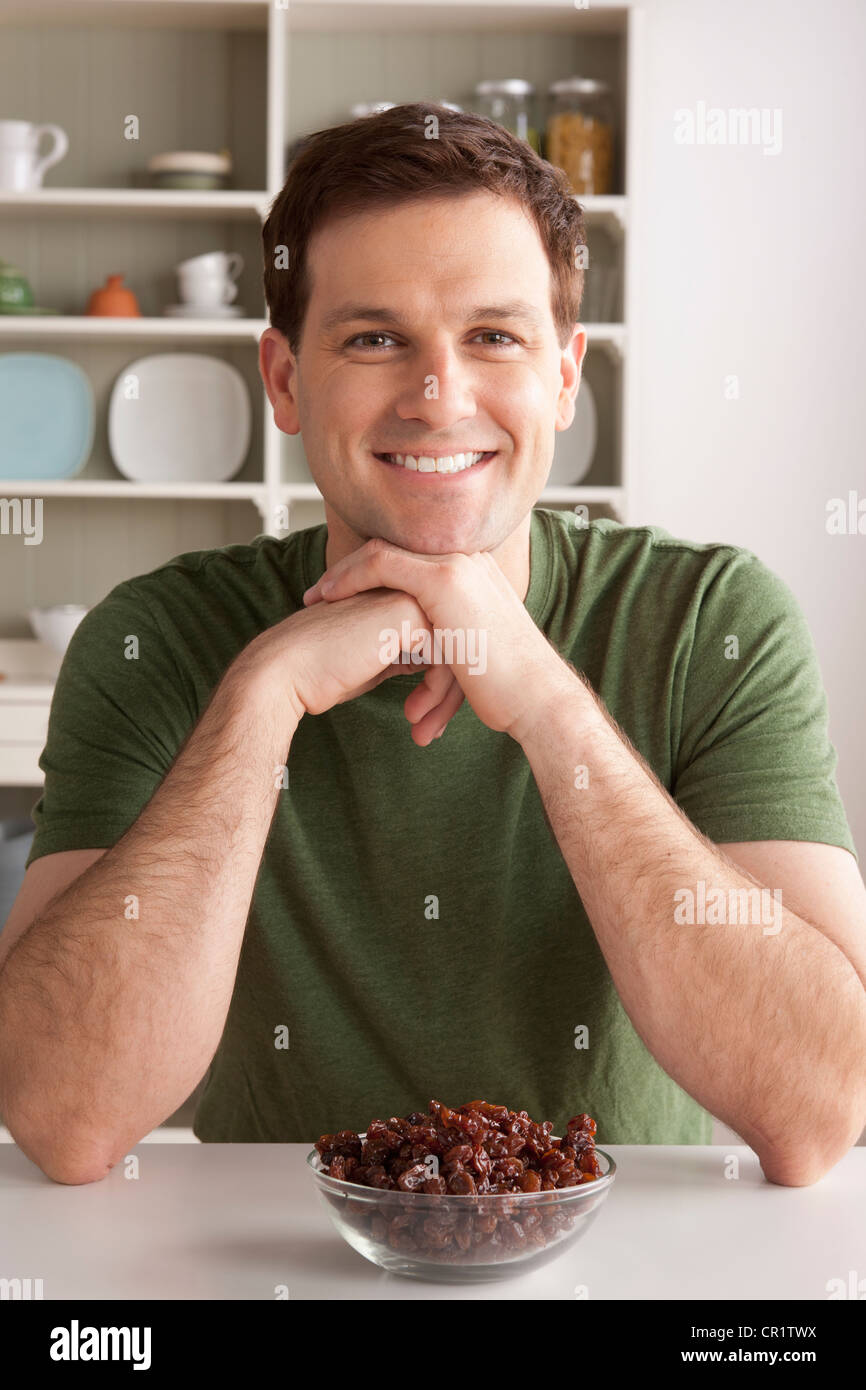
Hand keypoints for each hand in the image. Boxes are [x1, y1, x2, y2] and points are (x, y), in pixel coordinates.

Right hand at [241, 586, 464, 744]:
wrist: (287, 671)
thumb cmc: (324, 671)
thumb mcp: (377, 660)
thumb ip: (405, 652)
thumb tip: (434, 663)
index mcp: (399, 596)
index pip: (445, 638)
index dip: (444, 681)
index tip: (433, 716)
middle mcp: (408, 588)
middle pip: (457, 642)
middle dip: (450, 692)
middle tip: (434, 727)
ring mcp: (410, 594)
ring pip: (457, 649)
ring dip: (445, 698)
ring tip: (426, 730)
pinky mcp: (409, 612)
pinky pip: (447, 656)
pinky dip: (438, 693)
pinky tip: (418, 717)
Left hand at [302, 538, 570, 738]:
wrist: (538, 700)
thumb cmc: (507, 690)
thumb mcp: (472, 652)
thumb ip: (446, 639)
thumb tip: (417, 654)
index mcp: (473, 575)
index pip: (410, 560)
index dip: (370, 575)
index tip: (340, 597)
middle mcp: (467, 562)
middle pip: (391, 551)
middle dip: (348, 574)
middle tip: (315, 596)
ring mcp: (457, 567)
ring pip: (381, 555)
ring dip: (343, 579)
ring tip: (316, 604)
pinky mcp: (445, 581)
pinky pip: (381, 565)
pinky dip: (350, 580)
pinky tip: (329, 602)